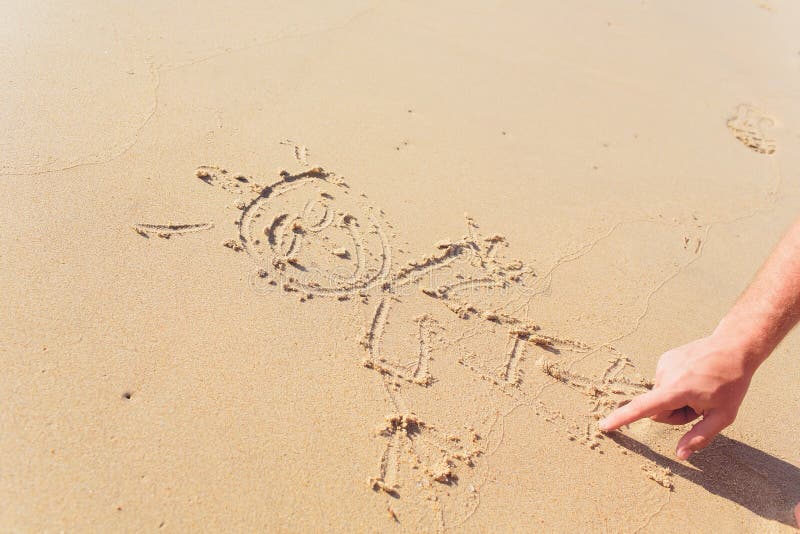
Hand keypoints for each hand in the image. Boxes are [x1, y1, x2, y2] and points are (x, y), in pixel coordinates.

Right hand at [598, 334, 756, 459]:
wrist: (733, 346)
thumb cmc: (732, 383)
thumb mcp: (724, 416)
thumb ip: (700, 437)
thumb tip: (680, 455)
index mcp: (678, 390)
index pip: (644, 408)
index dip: (623, 418)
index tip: (605, 425)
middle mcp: (665, 375)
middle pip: (658, 409)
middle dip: (674, 414)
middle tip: (699, 406)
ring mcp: (664, 364)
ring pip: (661, 396)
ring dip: (676, 399)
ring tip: (699, 389)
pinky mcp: (665, 358)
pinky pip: (664, 383)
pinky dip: (676, 386)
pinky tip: (695, 377)